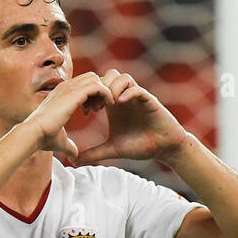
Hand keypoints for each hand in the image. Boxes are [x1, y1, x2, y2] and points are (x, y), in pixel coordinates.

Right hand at [23, 72, 115, 159]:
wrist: (34, 133)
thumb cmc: (43, 137)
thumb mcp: (60, 141)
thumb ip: (69, 146)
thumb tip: (74, 157)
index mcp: (60, 94)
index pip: (81, 84)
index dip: (90, 95)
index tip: (94, 111)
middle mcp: (65, 87)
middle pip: (90, 77)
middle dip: (99, 90)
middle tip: (101, 108)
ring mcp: (70, 87)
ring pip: (95, 79)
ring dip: (104, 91)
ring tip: (107, 107)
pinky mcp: (75, 92)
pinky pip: (98, 85)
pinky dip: (107, 93)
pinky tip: (110, 105)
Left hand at [75, 69, 189, 164]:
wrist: (163, 148)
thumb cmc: (140, 146)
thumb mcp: (112, 149)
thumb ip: (93, 153)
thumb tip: (74, 161)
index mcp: (114, 105)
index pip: (97, 87)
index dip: (88, 95)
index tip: (86, 112)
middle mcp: (124, 97)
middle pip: (107, 76)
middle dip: (98, 89)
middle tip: (95, 108)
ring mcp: (136, 97)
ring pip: (121, 77)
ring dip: (112, 88)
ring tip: (109, 106)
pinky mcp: (148, 100)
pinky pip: (136, 88)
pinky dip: (127, 93)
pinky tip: (121, 104)